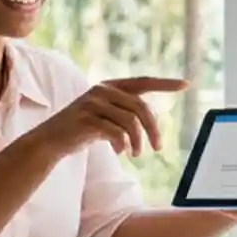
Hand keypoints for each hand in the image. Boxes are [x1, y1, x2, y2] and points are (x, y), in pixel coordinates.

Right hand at [34, 77, 186, 157]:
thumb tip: (151, 123)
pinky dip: (122, 144)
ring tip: (137, 154)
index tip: (186, 85)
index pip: (143, 82)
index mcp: (109, 86)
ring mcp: (92, 103)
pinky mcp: (86, 119)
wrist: (50, 141)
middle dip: (154, 129)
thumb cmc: (81, 130)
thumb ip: (124, 113)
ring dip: (138, 141)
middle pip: (140, 107)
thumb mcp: (105, 117)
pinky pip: (115, 132)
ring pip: (130, 121)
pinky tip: (120, 152)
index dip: (165, 83)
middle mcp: (102, 90)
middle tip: (159, 147)